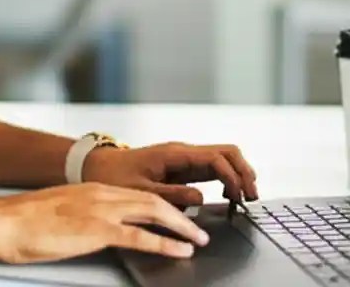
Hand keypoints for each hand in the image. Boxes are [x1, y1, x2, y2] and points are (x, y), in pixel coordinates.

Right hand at [0, 183, 209, 263]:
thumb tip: (91, 228)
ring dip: (180, 226)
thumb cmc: (23, 222)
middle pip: (152, 199)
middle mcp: (101, 195)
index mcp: (92, 190)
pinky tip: (180, 250)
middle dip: (179, 213)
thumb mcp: (59, 212)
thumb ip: (80, 216)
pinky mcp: (96, 230)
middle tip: (198, 226)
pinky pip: (140, 236)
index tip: (177, 214)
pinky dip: (165, 242)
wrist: (4, 222)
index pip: (137, 193)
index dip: (162, 203)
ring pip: (153, 212)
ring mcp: (100, 210)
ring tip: (198, 238)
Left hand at [82, 142, 258, 206]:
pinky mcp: (183, 167)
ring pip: (222, 157)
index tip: (238, 197)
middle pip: (226, 152)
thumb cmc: (115, 177)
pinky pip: (212, 168)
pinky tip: (228, 195)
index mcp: (175, 154)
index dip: (232, 176)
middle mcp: (183, 152)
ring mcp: (185, 158)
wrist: (98, 167)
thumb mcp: (141, 191)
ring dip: (238, 174)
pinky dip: (226, 178)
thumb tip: (200, 199)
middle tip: (251, 197)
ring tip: (245, 197)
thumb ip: (172, 195)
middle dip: (243, 171)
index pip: (215, 158)